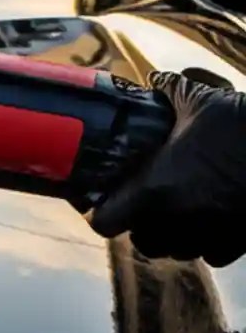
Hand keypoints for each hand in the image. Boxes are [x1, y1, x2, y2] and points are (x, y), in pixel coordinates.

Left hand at [89, 71, 245, 266]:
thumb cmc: (242, 126)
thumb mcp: (202, 101)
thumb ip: (171, 92)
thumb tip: (155, 79)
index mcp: (154, 190)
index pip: (104, 222)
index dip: (100, 212)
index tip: (106, 200)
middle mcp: (175, 221)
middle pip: (140, 240)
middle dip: (141, 224)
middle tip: (149, 201)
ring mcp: (206, 236)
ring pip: (174, 250)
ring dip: (172, 234)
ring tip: (180, 210)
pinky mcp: (235, 245)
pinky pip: (210, 254)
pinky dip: (207, 241)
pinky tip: (213, 217)